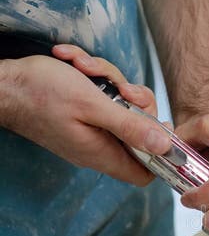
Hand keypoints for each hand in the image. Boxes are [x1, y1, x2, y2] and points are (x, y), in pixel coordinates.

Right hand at [0, 44, 170, 185]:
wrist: (2, 83)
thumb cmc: (40, 93)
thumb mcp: (92, 105)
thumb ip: (130, 126)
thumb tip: (165, 146)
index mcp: (103, 152)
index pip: (145, 172)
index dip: (159, 151)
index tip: (158, 122)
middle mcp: (97, 146)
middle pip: (138, 131)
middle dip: (134, 102)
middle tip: (120, 87)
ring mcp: (88, 129)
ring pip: (119, 106)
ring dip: (108, 80)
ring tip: (83, 67)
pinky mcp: (79, 114)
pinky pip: (100, 96)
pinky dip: (91, 77)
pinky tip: (73, 63)